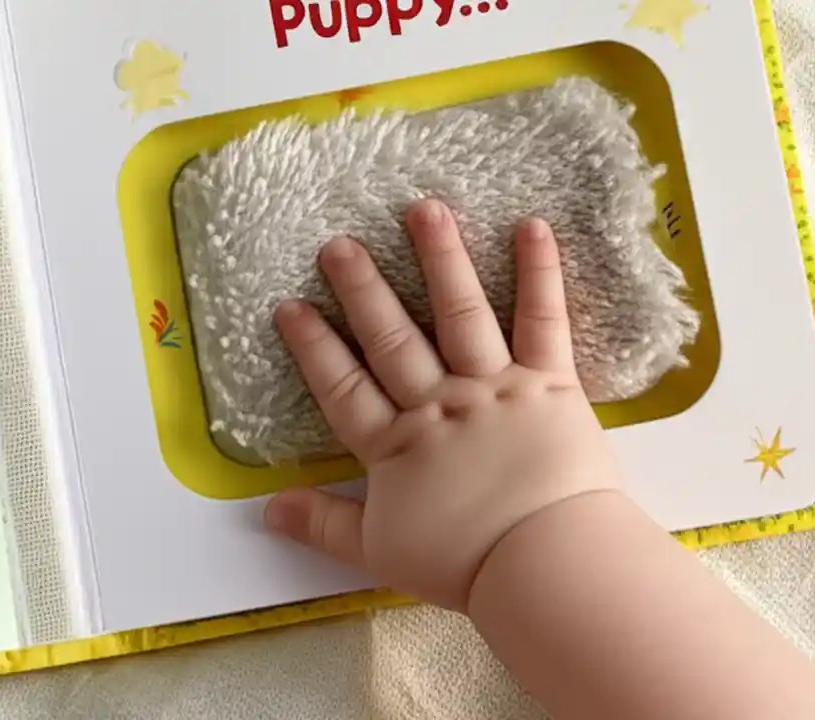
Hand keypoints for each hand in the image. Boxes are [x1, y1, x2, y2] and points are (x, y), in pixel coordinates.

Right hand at [265, 198, 622, 612]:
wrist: (542, 563)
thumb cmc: (465, 564)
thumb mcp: (377, 552)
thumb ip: (321, 526)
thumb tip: (265, 509)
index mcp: (396, 447)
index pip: (343, 387)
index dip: (314, 347)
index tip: (291, 307)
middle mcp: (437, 405)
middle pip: (392, 338)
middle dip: (362, 289)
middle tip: (338, 244)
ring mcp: (492, 387)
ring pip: (460, 313)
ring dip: (440, 258)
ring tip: (423, 209)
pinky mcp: (549, 383)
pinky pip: (542, 321)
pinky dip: (539, 273)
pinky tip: (532, 228)